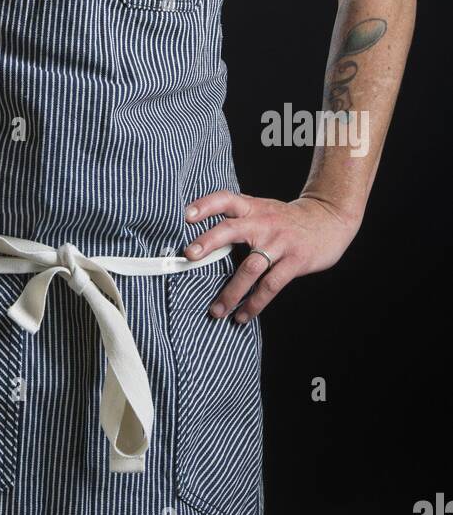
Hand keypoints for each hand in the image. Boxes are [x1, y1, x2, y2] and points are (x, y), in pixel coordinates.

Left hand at [183, 191, 359, 322]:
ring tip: (216, 310)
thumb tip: (202, 241)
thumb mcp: (262, 209)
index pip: (225, 199)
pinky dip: (255, 303)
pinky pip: (271, 285)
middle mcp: (264, 223)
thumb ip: (238, 219)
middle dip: (209, 242)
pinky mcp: (295, 261)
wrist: (328, 219)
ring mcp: (280, 242)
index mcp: (253, 208)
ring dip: (231, 291)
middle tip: (189, 256)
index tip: (185, 216)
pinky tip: (243, 315)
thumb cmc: (286, 219)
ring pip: (251, 267)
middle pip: (232, 229)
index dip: (205, 205)